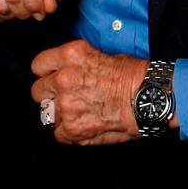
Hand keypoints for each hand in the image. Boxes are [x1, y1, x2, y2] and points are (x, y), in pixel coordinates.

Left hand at [32, 40, 147, 144]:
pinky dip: (69, 132)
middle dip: (50, 94)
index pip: (39, 65)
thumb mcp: (102, 55)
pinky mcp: (72, 127)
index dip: (47, 73)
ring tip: (79, 112)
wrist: (149, 98)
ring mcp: (66, 104)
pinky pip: (58, 133)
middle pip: (38, 90)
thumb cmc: (134, 76)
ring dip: (59, 114)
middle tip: (68, 97)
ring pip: (46, 114)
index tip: (54, 77)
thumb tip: (69, 73)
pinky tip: (85, 125)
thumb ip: (78, 65)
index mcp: (71, 55)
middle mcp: (63, 78)